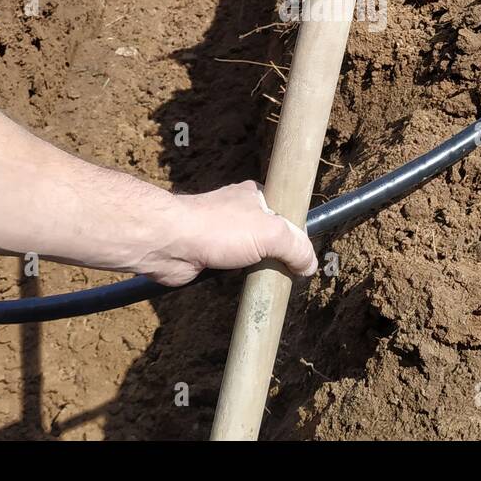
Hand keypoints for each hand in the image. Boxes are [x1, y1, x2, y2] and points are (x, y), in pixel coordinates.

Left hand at [137, 181, 318, 286]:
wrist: (170, 243)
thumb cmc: (217, 228)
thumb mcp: (271, 233)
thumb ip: (296, 247)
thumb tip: (310, 265)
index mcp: (255, 196)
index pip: (286, 212)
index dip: (296, 232)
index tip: (303, 253)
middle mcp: (239, 211)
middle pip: (270, 235)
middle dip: (278, 253)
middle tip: (289, 272)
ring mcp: (223, 233)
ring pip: (252, 253)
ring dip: (259, 266)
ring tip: (268, 280)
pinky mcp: (210, 254)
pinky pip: (234, 267)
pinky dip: (240, 276)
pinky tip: (246, 284)